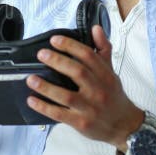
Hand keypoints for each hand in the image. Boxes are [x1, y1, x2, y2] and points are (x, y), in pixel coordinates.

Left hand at [26, 25, 142, 149]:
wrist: (125, 126)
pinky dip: (44, 108)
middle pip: (78, 72)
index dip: (71, 46)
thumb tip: (96, 28)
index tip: (54, 40)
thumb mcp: (111, 72)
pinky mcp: (81, 123)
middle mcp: (98, 91)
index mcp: (106, 76)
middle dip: (58, 61)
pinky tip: (32, 100)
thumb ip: (103, 50)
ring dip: (46, 87)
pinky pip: (60, 114)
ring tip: (30, 79)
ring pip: (66, 95)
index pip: (89, 56)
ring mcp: (90, 108)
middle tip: (41, 54)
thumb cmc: (114, 96)